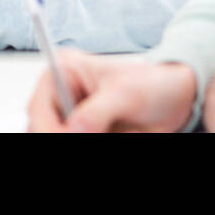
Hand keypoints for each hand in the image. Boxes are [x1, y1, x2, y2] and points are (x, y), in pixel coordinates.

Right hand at [27, 49, 196, 132]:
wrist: (176, 101)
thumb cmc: (153, 84)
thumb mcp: (126, 93)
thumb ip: (97, 111)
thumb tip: (74, 129)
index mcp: (63, 71)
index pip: (38, 108)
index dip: (48, 128)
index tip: (69, 136)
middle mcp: (62, 96)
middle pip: (42, 129)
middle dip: (67, 136)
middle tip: (97, 135)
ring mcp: (71, 119)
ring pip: (58, 137)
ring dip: (82, 137)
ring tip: (117, 131)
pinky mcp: (83, 133)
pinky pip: (76, 142)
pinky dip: (93, 139)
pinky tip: (120, 133)